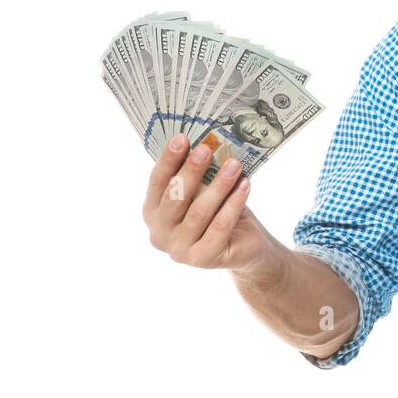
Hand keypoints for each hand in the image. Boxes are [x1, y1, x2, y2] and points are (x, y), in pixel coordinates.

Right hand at [142, 133, 269, 271]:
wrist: (244, 245)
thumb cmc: (219, 212)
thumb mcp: (205, 191)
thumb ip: (198, 175)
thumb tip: (203, 143)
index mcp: (153, 212)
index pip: (157, 182)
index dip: (168, 160)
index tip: (182, 138)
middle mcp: (159, 233)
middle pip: (175, 197)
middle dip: (191, 170)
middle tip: (207, 149)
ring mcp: (179, 250)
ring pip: (199, 211)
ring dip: (218, 185)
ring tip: (234, 164)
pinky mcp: (203, 259)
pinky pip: (220, 227)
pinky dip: (233, 204)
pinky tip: (245, 186)